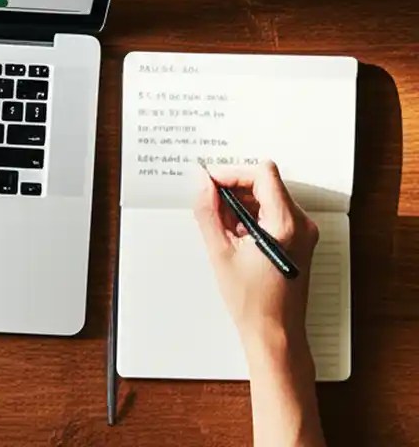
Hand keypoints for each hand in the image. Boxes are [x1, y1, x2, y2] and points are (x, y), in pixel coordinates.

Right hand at [193, 160, 319, 356]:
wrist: (275, 331)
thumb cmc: (254, 302)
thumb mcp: (220, 252)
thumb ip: (208, 212)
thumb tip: (203, 185)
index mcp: (286, 224)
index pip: (262, 174)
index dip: (232, 174)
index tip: (211, 182)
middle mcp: (301, 224)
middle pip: (266, 184)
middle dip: (234, 190)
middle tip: (210, 204)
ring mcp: (303, 233)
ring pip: (268, 198)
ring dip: (241, 204)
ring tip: (221, 226)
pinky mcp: (299, 240)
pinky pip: (273, 214)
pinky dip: (251, 217)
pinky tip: (236, 237)